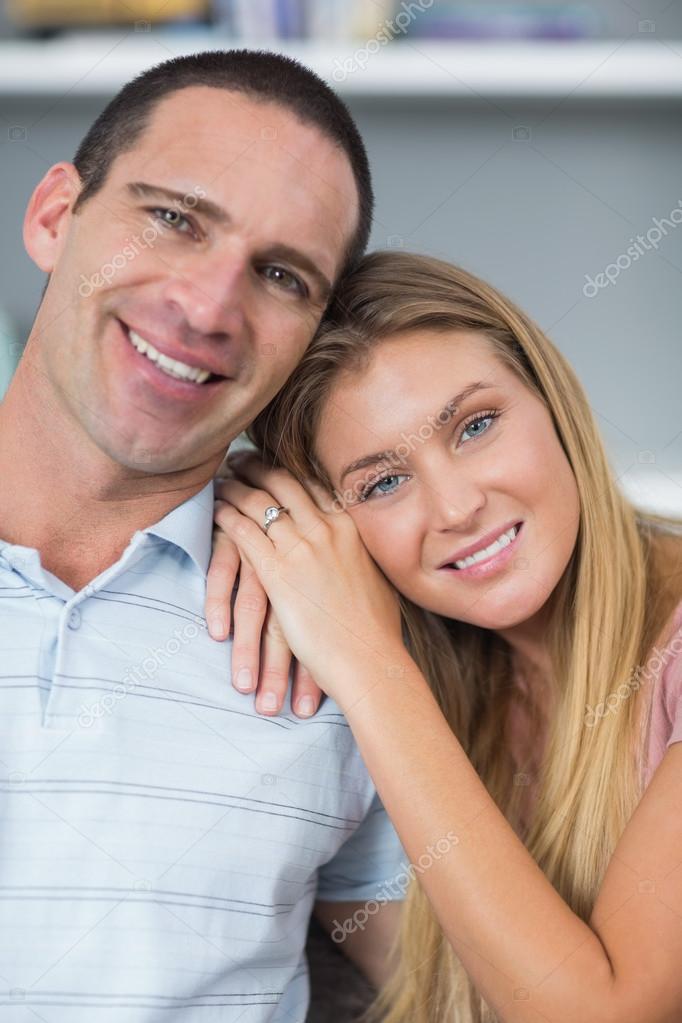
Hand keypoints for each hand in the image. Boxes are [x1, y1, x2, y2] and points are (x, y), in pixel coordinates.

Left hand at [212, 456, 404, 706]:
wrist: (368, 657)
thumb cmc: (376, 630)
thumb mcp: (376, 580)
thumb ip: (359, 559)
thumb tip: (357, 556)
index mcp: (350, 529)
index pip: (314, 486)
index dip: (289, 472)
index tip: (274, 465)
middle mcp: (326, 529)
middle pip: (284, 483)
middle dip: (258, 467)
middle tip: (240, 460)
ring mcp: (301, 548)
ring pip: (259, 502)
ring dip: (236, 487)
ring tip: (220, 480)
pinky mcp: (277, 572)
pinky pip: (244, 531)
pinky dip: (226, 516)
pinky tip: (214, 510)